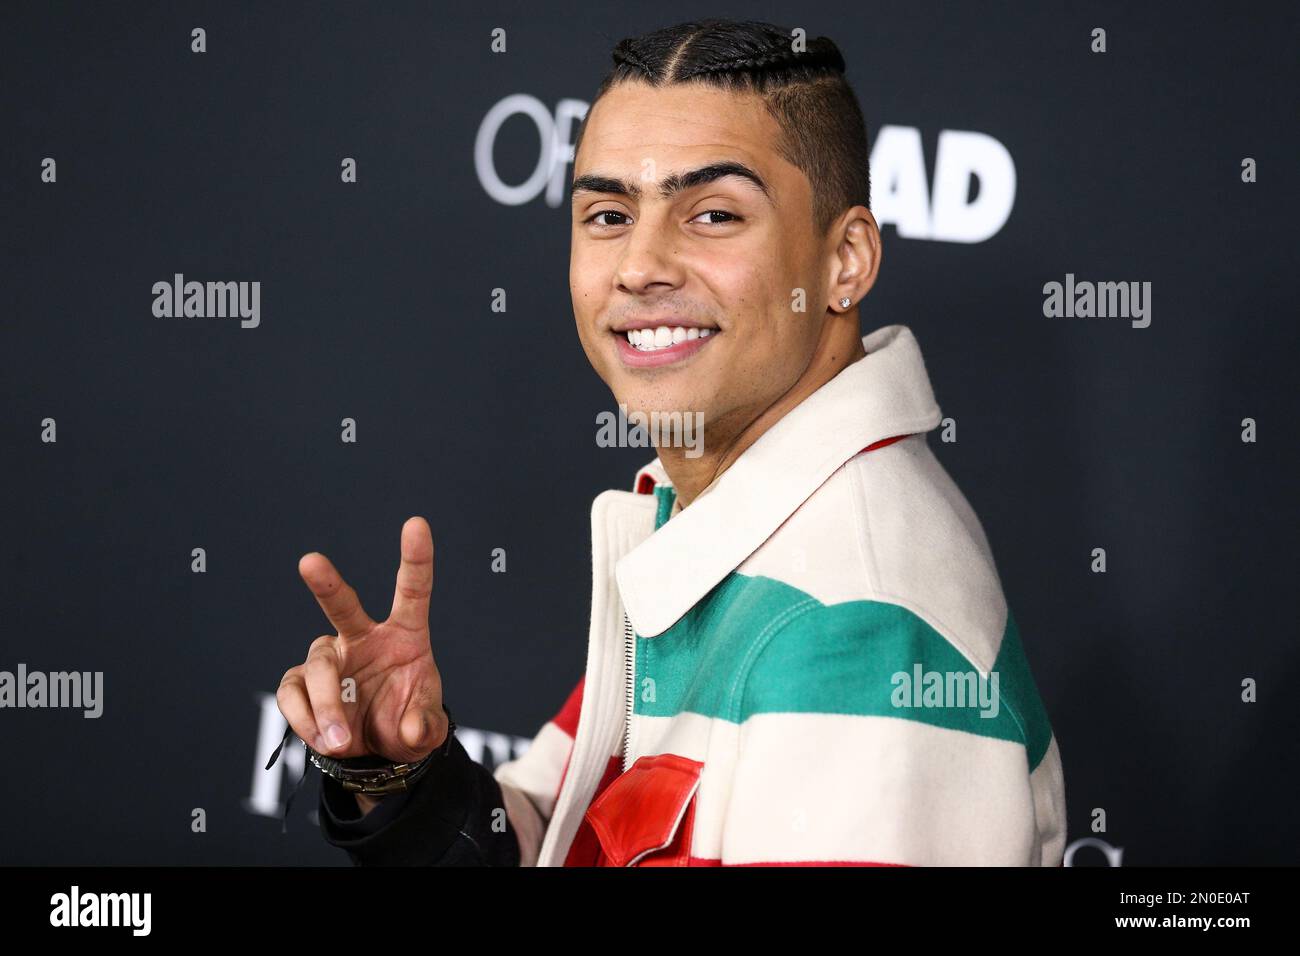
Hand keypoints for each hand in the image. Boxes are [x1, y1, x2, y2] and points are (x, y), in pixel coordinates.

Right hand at [276, 516, 448, 764]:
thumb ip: (425, 727)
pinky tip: (322, 739)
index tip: (416, 523)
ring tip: (340, 740)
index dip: (416, 558)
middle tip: (309, 561)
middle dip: (326, 583)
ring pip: (318, 667)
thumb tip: (413, 730)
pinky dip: (306, 719)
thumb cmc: (407, 721)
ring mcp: (330, 657)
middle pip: (342, 605)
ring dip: (327, 705)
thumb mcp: (427, 729)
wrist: (375, 751)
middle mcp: (364, 636)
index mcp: (406, 634)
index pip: (413, 590)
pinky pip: (293, 693)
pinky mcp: (300, 682)